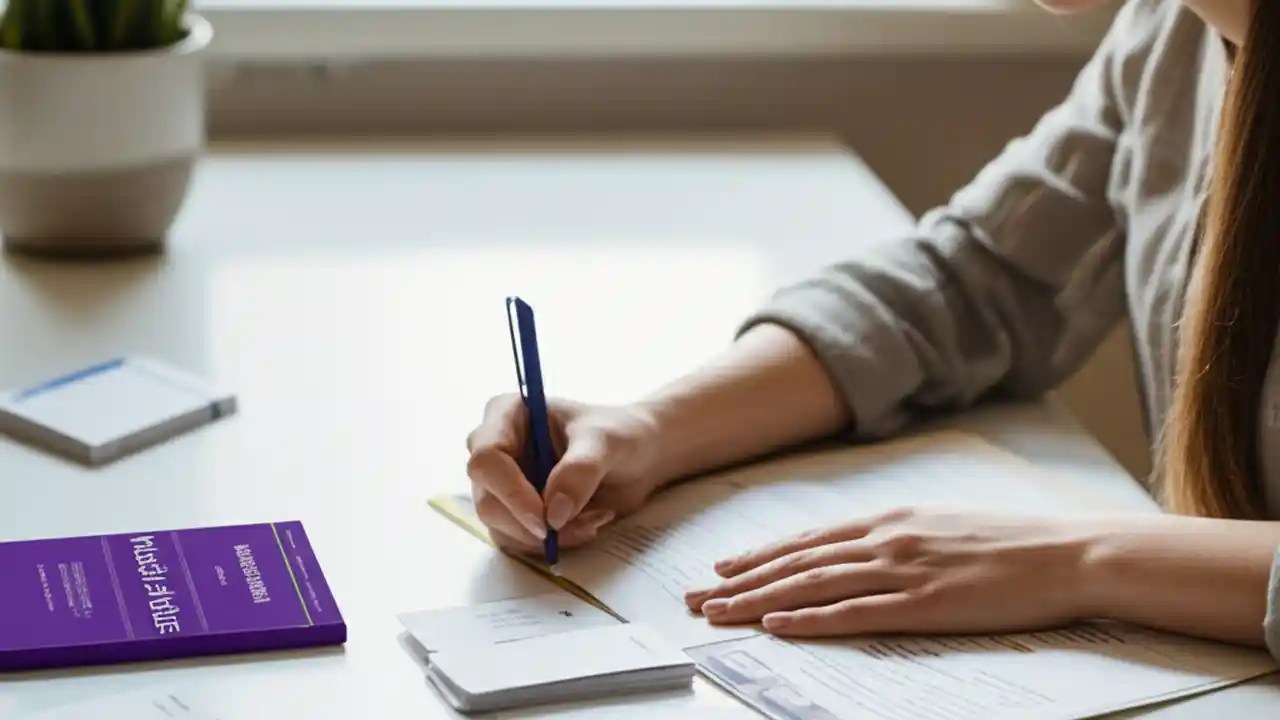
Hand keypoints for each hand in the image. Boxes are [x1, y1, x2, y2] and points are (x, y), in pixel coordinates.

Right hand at [466, 395, 660, 554]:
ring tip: (593, 520)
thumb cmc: (619, 435)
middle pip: (487, 500)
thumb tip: (554, 513)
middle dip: (532, 524)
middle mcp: (495, 449)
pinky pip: (518, 540)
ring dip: (547, 537)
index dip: (510, 492)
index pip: (487, 459)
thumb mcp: (606, 443)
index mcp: (506, 414)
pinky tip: (586, 525)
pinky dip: (552, 543)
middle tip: (583, 526)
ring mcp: (502, 483)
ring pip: (500, 527)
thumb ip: (580, 471)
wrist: (639, 456)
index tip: (545, 520)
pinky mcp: (515, 511)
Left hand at [683, 508, 1096, 637]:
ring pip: (813, 586)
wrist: (1067, 551)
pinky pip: (855, 614)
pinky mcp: (925, 605)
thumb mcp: (942, 521)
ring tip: (718, 614)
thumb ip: (897, 533)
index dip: (760, 556)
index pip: (807, 540)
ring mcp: (903, 571)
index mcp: (890, 519)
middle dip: (740, 581)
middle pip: (796, 563)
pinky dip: (811, 621)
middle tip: (696, 597)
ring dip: (759, 601)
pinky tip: (778, 627)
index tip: (723, 569)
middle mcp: (885, 539)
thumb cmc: (1010, 540)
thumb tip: (862, 543)